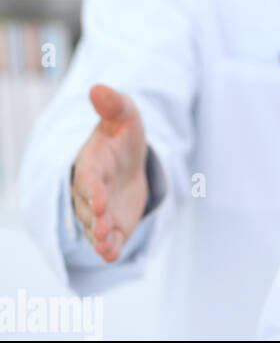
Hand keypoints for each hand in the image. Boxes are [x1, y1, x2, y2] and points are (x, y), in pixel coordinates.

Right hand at [71, 84, 148, 261]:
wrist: (128, 160)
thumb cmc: (121, 136)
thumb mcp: (124, 117)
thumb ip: (113, 105)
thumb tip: (98, 87)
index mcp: (93, 164)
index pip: (90, 179)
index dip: (93, 188)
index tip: (99, 198)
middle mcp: (92, 191)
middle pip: (88, 207)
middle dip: (94, 216)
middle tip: (101, 224)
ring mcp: (101, 211)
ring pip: (95, 227)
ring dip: (100, 237)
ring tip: (106, 245)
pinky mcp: (113, 225)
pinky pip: (108, 239)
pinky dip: (108, 247)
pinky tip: (112, 255)